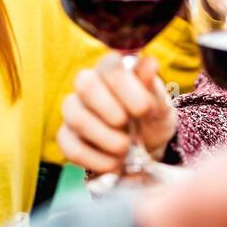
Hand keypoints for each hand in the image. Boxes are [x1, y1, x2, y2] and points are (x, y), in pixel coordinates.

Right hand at [58, 53, 175, 174]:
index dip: (127, 88)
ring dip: (106, 138)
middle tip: (130, 127)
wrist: (147, 148)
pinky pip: (70, 147)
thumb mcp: (160, 104)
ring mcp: (73, 110)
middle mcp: (88, 85)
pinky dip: (96, 160)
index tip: (145, 110)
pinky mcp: (66, 136)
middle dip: (111, 110)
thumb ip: (152, 87)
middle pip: (85, 85)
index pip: (110, 66)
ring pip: (77, 117)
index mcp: (113, 70)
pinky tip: (114, 163)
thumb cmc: (151, 117)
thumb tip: (150, 63)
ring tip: (125, 149)